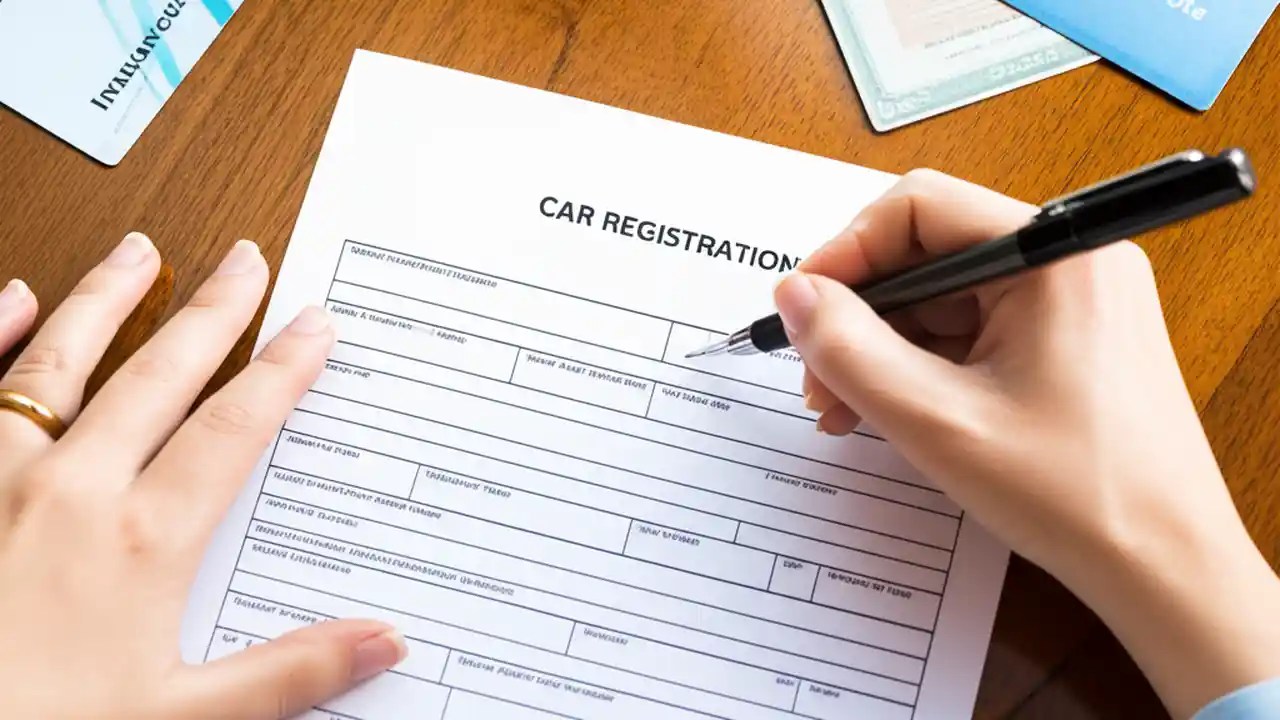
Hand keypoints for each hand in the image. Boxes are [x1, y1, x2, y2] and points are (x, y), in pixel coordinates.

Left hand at [0, 234, 404, 718]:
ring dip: (108, 299)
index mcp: (143, 540)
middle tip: (244, 259)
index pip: (234, 429)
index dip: (282, 370)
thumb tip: (383, 641)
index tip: (312, 326)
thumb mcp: (178, 718)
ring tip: (139, 253)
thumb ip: (288, 673)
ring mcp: (1, 479)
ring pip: (62, 363)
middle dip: (213, 311)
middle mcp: (74, 491)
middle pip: (161, 375)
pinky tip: (17, 299)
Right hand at [775, 170, 1279, 718]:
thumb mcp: (937, 421)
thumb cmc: (1074, 496)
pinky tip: (890, 411)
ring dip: (885, 348)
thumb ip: (851, 350)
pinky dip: (924, 366)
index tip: (801, 311)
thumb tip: (793, 296)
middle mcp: (1070, 261)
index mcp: (1055, 255)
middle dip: (860, 316)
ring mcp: (1073, 300)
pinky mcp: (1069, 339)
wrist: (1166, 568)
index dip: (846, 253)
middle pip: (929, 254)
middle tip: (817, 379)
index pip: (920, 207)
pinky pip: (974, 331)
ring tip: (845, 410)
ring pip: (945, 298)